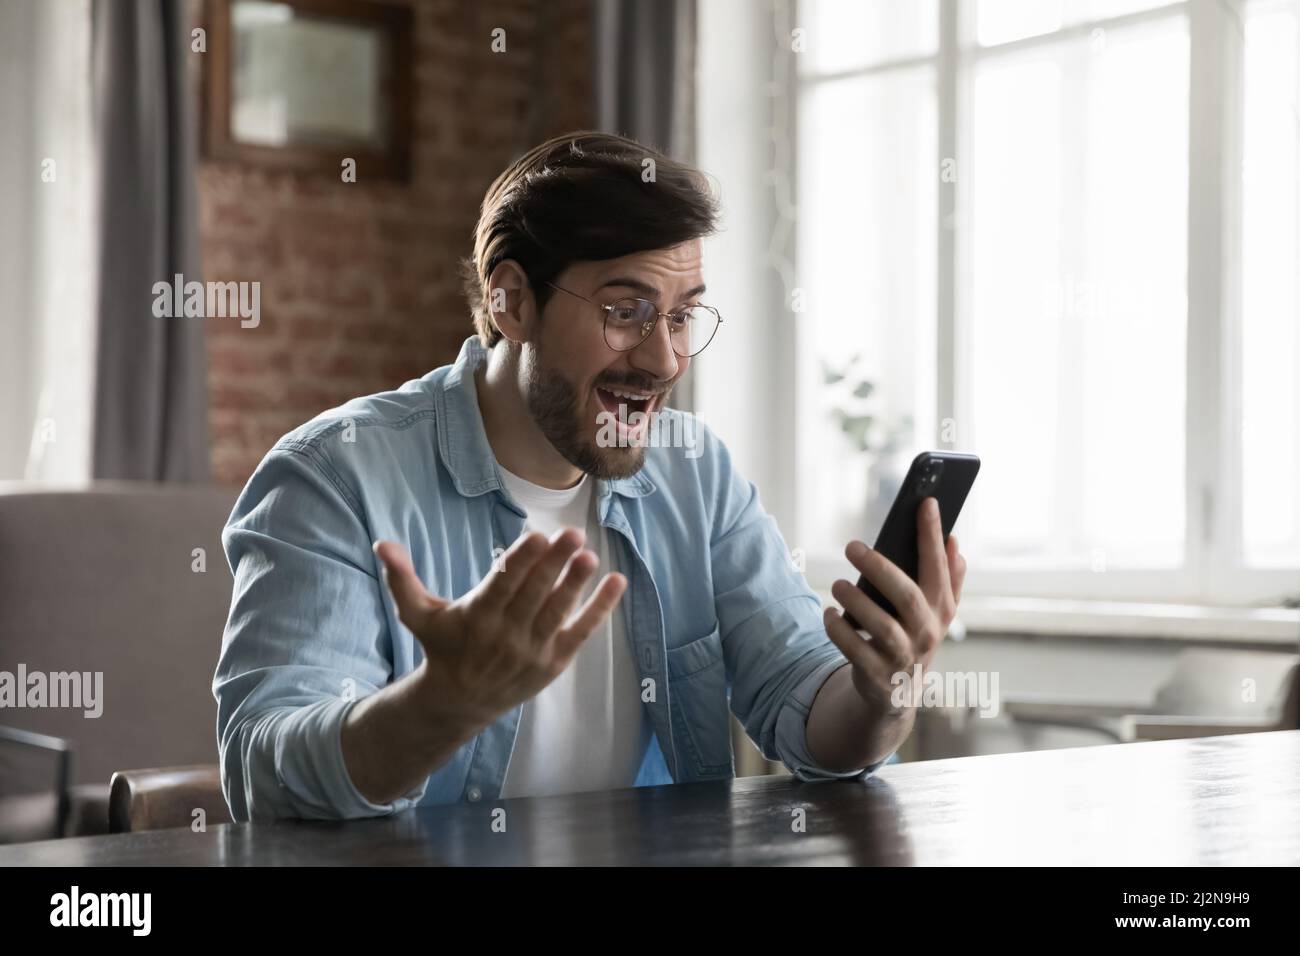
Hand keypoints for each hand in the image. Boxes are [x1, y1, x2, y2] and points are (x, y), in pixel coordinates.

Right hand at [372, 529, 626, 727]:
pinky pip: (581, 633)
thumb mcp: (417, 615)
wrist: (459, 702)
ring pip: (558, 612)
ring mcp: (532, 650)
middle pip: (534, 594)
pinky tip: (617, 582)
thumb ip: (402, 579)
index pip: (503, 584)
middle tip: (573, 534)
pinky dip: (600, 609)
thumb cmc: (441, 647)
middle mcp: (506, 634)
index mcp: (477, 616)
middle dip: (554, 563)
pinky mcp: (553, 662)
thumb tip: (381, 542)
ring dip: (576, 584)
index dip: (522, 561)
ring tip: (591, 556)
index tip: (538, 536)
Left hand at [821, 497, 966, 716]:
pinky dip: (838, 631)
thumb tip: (954, 541)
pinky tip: (828, 614)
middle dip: (880, 568)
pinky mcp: (877, 675)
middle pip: (907, 596)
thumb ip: (949, 578)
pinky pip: (854, 650)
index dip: (933, 535)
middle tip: (852, 546)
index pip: (939, 568)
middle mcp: (927, 632)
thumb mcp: (937, 612)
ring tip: (837, 584)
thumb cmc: (914, 636)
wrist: (898, 692)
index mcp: (941, 610)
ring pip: (881, 626)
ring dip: (855, 601)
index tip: (926, 503)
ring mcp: (902, 656)